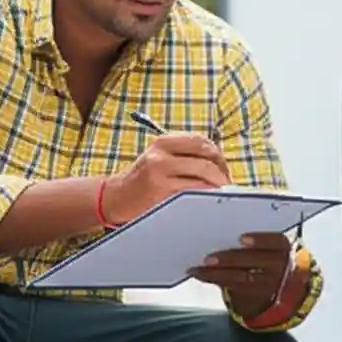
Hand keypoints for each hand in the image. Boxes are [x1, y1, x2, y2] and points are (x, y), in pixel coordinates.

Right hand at [101, 133, 228, 223]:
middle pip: (206, 156)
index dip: (217, 154)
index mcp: (163, 142)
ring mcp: (161, 172)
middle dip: (222, 171)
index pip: (200, 141)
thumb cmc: (141, 182)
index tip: (223, 167)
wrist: (115, 198)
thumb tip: (217, 162)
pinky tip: (209, 200)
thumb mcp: (157, 158)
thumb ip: (182, 155)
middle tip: (226, 182)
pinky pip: (193, 191)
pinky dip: (206, 195)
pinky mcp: (162, 191)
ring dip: (218, 184)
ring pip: (203, 174)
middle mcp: (161, 153)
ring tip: (221, 192)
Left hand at [188, 232, 295, 317]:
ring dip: (217, 272)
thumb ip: (248, 238)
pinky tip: (198, 273)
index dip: (260, 240)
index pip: (276, 242)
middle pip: (256, 261)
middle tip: (208, 258)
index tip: (241, 238)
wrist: (272, 283)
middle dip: (230, 259)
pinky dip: (212, 278)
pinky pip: (231, 286)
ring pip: (242, 278)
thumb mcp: (264, 245)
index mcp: (282, 247)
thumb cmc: (261, 253)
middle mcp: (279, 265)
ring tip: (200, 267)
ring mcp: (268, 283)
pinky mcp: (254, 294)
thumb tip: (218, 227)